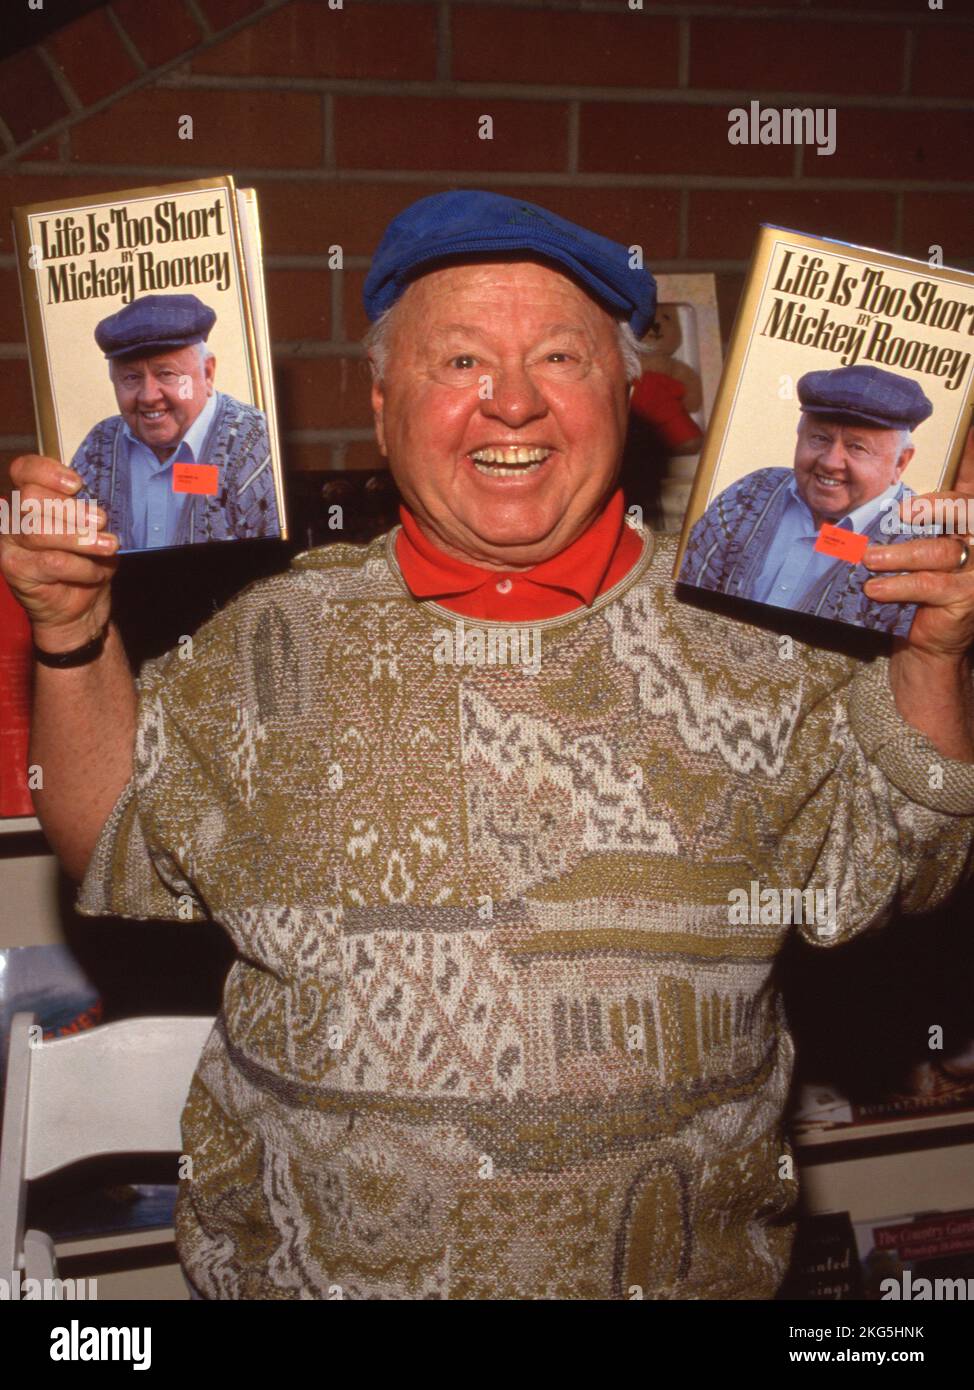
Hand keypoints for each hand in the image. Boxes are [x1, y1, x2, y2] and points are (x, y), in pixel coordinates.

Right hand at [0, 454, 118, 652]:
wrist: (81, 608)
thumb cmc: (88, 562)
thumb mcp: (94, 531)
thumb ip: (89, 511)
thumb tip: (100, 500)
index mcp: (31, 498)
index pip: (23, 470)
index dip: (48, 472)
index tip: (78, 485)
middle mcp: (14, 517)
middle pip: (29, 498)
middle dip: (70, 509)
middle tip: (101, 520)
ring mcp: (10, 543)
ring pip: (38, 530)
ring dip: (80, 538)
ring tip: (108, 545)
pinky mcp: (15, 569)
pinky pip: (51, 562)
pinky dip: (81, 567)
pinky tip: (97, 572)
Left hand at [862, 425, 973, 661]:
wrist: (923, 643)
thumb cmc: (912, 592)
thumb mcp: (906, 553)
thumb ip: (902, 527)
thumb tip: (866, 512)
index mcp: (966, 519)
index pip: (971, 481)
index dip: (973, 454)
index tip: (972, 425)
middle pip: (961, 510)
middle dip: (932, 508)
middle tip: (902, 512)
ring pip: (938, 550)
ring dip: (899, 554)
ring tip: (869, 559)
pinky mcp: (967, 596)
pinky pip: (930, 584)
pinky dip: (898, 585)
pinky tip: (874, 587)